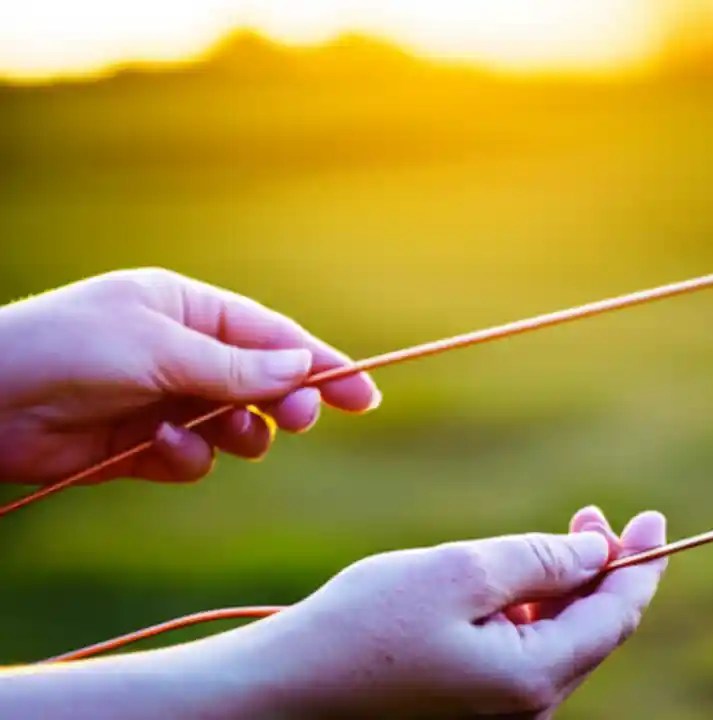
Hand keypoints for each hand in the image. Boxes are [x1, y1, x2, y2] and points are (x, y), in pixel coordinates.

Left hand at [0, 268, 378, 484]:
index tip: (363, 395)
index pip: (271, 336)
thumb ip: (234, 365)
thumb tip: (304, 367)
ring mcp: (161, 399)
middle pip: (260, 381)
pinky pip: (191, 457)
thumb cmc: (66, 349)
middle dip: (282, 402)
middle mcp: (180, 351)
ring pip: (232, 426)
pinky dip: (184, 456)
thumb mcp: (158, 347)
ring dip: (235, 434)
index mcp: (186, 309)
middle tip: (298, 420)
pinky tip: (154, 446)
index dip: (321, 364)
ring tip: (228, 437)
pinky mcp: (138, 446)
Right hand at [255, 506, 666, 718]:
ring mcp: (497, 712)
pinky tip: (514, 578)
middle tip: (595, 515)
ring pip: (558, 641)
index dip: (642, 564)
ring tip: (562, 536)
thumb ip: (540, 560)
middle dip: (604, 569)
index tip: (655, 519)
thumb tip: (598, 553)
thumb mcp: (460, 573)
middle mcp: (526, 708)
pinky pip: (523, 654)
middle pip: (592, 631)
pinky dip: (532, 611)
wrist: (281, 691)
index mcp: (533, 680)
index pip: (617, 617)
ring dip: (566, 586)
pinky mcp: (468, 707)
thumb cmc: (362, 628)